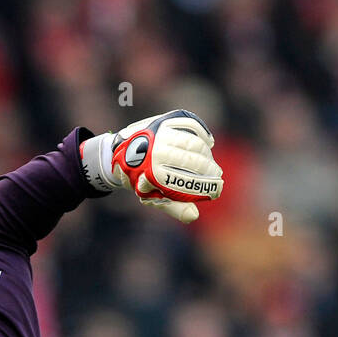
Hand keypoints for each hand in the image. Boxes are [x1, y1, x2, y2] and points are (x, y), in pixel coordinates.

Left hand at [80, 109, 222, 222]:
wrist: (120, 155)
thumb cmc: (141, 179)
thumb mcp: (154, 197)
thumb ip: (174, 206)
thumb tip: (193, 216)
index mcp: (153, 172)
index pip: (186, 181)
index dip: (205, 187)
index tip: (215, 191)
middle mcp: (157, 151)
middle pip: (193, 160)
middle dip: (209, 169)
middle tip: (216, 175)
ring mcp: (161, 133)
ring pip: (193, 142)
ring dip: (207, 153)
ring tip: (211, 162)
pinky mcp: (164, 120)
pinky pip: (190, 124)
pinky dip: (202, 133)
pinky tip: (208, 143)